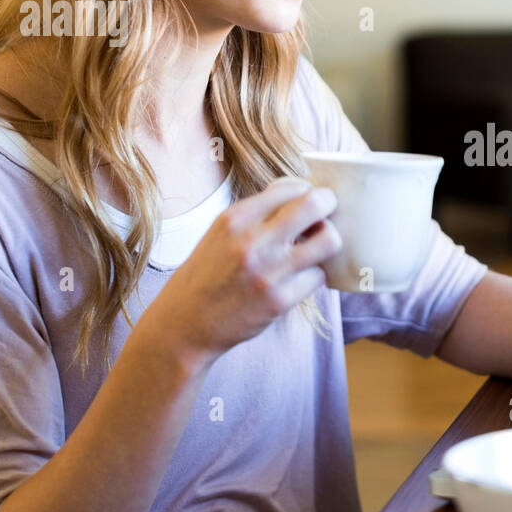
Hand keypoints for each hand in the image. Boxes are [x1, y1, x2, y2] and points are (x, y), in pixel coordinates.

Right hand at [139, 177, 342, 368]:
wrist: (184, 324)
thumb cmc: (206, 275)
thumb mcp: (220, 233)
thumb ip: (256, 214)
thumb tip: (299, 195)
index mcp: (234, 218)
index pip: (291, 187)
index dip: (306, 192)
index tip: (307, 202)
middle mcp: (251, 240)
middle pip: (315, 205)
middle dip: (328, 205)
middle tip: (326, 216)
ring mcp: (267, 271)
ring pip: (328, 241)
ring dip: (327, 243)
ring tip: (314, 249)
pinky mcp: (279, 300)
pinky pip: (318, 276)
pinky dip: (313, 275)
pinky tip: (300, 278)